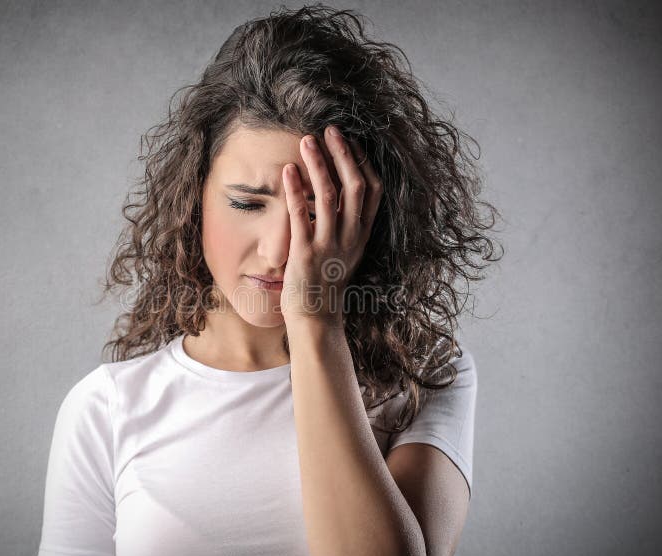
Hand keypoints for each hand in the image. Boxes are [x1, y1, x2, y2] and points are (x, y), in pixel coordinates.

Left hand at [280, 125, 382, 326]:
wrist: (316, 319)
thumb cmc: (326, 283)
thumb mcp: (345, 251)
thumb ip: (346, 224)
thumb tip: (338, 192)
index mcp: (362, 235)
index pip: (373, 192)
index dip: (363, 163)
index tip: (351, 141)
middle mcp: (350, 238)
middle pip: (355, 187)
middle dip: (343, 155)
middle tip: (330, 130)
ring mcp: (329, 246)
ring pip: (329, 197)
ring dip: (318, 165)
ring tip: (307, 141)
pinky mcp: (305, 254)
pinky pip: (301, 217)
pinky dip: (295, 191)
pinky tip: (288, 171)